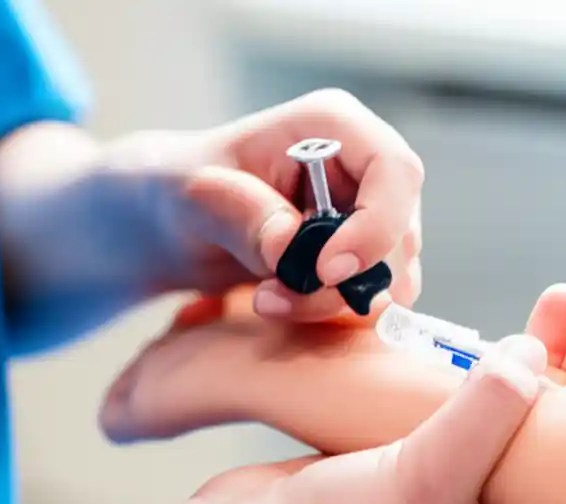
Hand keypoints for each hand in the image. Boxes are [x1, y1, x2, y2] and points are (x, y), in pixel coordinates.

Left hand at [92, 89, 422, 321]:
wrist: (166, 223)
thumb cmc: (175, 190)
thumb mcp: (191, 197)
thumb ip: (241, 216)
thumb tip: (292, 250)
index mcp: (333, 126)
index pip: (395, 172)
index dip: (376, 225)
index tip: (325, 270)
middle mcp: (363, 169)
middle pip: (399, 234)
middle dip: (344, 280)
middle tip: (271, 298)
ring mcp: (369, 217)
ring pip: (392, 277)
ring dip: (333, 304)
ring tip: (265, 300)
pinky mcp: (362, 260)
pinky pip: (373, 300)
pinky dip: (332, 315)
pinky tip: (281, 304)